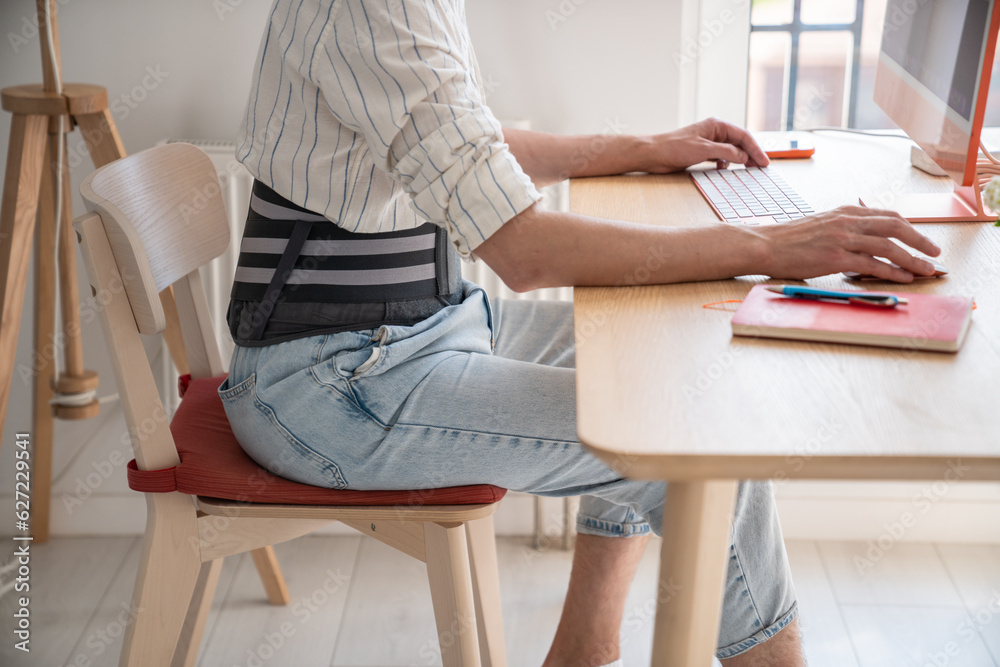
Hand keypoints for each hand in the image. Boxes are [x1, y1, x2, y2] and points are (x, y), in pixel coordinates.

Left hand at [640, 118, 770, 172]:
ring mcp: (708, 143)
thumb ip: (726, 152)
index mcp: (717, 126)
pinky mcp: (702, 153)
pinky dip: (726, 163)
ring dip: (740, 160)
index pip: (743, 136)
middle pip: (739, 143)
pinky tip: (725, 169)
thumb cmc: (674, 148)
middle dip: (751, 155)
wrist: (654, 154)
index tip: (764, 162)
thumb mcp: (704, 150)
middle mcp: (714, 132)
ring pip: (731, 151)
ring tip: (749, 170)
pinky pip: (720, 157)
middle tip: (761, 168)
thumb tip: (744, 156)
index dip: (756, 149)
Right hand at [755, 206, 940, 281]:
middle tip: (935, 251)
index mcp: (844, 211)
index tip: (920, 237)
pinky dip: (893, 271)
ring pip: (889, 246)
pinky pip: (873, 264)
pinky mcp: (836, 257)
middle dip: (920, 239)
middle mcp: (847, 221)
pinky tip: (904, 277)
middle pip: (895, 226)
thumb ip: (842, 228)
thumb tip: (861, 241)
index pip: (886, 215)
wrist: (764, 245)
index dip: (908, 227)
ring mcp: (842, 239)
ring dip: (913, 258)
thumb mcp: (820, 225)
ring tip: (927, 269)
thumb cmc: (788, 240)